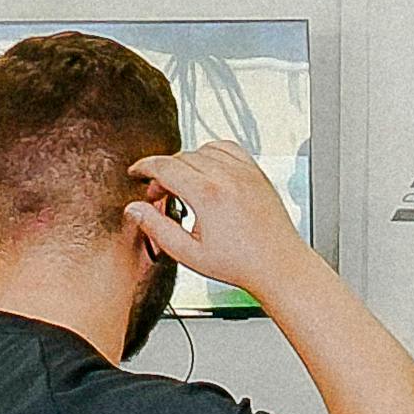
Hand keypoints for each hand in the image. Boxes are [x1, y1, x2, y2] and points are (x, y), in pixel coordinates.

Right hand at [127, 143, 313, 301]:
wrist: (279, 265)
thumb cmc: (240, 264)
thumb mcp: (189, 254)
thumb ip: (157, 229)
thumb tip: (134, 210)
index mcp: (208, 195)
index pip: (165, 167)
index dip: (144, 168)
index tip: (136, 173)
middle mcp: (227, 177)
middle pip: (181, 157)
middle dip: (164, 172)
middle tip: (159, 195)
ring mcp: (244, 171)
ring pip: (203, 149)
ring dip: (186, 162)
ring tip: (183, 186)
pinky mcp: (256, 172)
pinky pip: (227, 148)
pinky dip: (211, 154)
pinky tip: (207, 173)